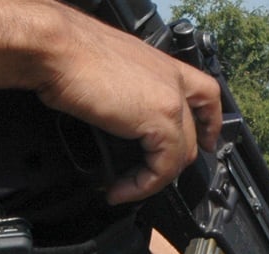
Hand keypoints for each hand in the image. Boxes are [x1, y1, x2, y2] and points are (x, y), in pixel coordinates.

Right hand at [36, 8, 220, 204]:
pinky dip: (142, 186)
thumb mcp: (108, 76)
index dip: (210, 123)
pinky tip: (120, 189)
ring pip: (180, 156)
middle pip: (192, 135)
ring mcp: (171, 99)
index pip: (206, 94)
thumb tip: (118, 125)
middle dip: (170, 164)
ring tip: (123, 190)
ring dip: (151, 182)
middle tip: (142, 179)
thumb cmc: (68, 55)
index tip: (208, 142)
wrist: (58, 49)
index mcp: (163, 66)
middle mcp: (172, 80)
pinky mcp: (160, 119)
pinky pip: (164, 168)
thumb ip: (126, 99)